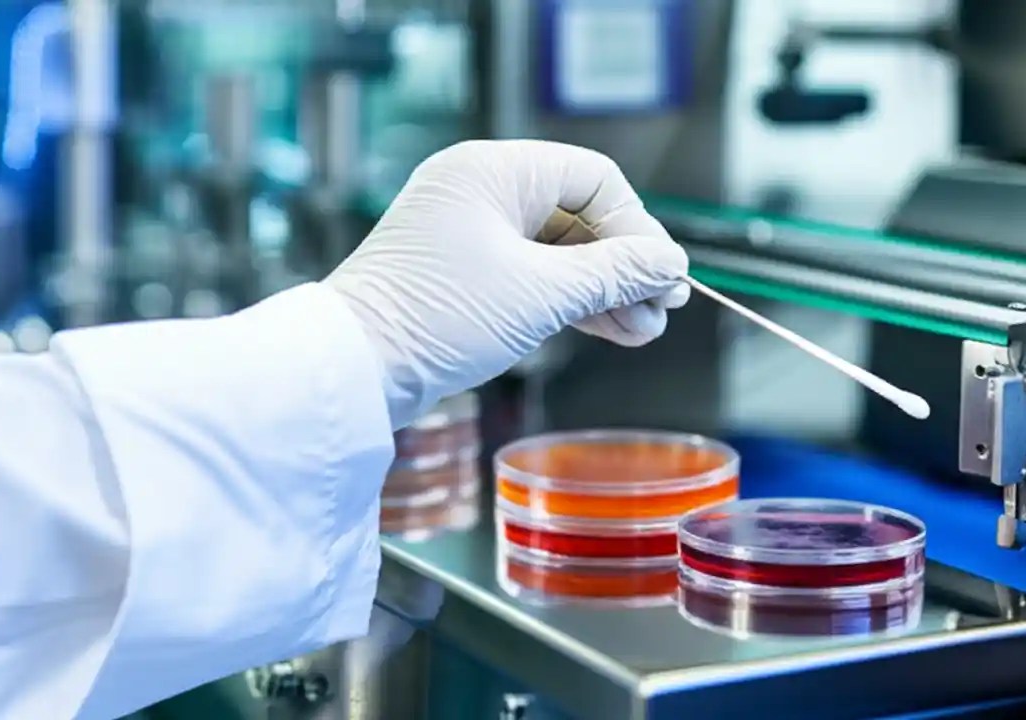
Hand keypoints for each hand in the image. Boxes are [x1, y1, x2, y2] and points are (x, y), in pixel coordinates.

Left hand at [324, 140, 689, 427]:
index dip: (637, 228)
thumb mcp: (542, 294)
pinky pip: (531, 274)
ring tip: (643, 330)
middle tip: (661, 308)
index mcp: (492, 170)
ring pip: (558, 251)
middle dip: (624, 266)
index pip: (593, 179)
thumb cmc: (437, 318)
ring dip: (603, 290)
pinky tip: (611, 328)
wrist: (355, 370)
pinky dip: (568, 300)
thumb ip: (615, 274)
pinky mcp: (462, 273)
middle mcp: (479, 189)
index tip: (664, 275)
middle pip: (578, 215)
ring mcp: (468, 232)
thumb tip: (670, 264)